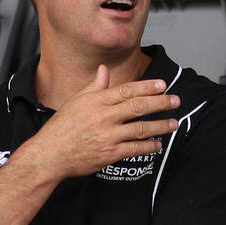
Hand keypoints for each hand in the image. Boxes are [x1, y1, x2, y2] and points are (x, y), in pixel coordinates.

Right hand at [19, 65, 179, 181]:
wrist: (49, 154)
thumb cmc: (62, 127)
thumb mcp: (76, 101)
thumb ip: (95, 86)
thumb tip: (104, 69)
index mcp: (96, 101)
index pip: (127, 90)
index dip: (147, 87)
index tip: (163, 85)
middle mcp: (103, 116)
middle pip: (138, 106)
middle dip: (161, 103)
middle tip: (176, 101)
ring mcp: (107, 136)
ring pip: (141, 128)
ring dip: (160, 126)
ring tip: (174, 123)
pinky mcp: (109, 154)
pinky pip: (135, 148)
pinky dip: (149, 146)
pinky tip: (159, 144)